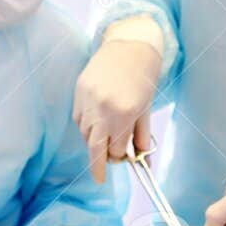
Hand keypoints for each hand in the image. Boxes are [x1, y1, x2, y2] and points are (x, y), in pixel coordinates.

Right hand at [73, 39, 160, 182]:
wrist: (129, 47)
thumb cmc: (142, 79)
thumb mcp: (146, 109)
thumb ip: (141, 137)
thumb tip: (143, 162)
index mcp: (125, 114)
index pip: (116, 150)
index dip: (120, 157)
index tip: (123, 159)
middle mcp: (104, 110)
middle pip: (95, 148)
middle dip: (97, 166)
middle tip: (99, 177)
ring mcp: (88, 101)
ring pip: (85, 135)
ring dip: (94, 142)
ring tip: (105, 137)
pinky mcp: (79, 93)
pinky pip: (79, 120)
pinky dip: (87, 126)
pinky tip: (97, 121)